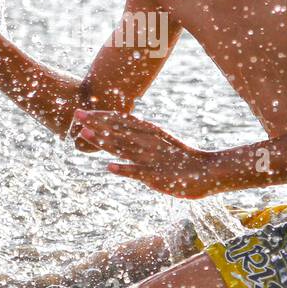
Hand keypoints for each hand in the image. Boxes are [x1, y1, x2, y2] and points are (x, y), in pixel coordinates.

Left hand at [72, 110, 219, 198]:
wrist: (209, 170)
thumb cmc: (183, 158)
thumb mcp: (162, 142)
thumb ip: (144, 138)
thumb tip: (126, 132)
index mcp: (151, 132)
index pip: (123, 120)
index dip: (103, 116)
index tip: (86, 111)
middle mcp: (149, 142)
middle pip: (118, 130)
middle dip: (96, 122)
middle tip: (77, 115)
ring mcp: (152, 158)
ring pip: (124, 148)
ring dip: (104, 141)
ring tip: (85, 134)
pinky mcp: (157, 176)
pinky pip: (138, 172)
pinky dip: (123, 169)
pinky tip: (108, 167)